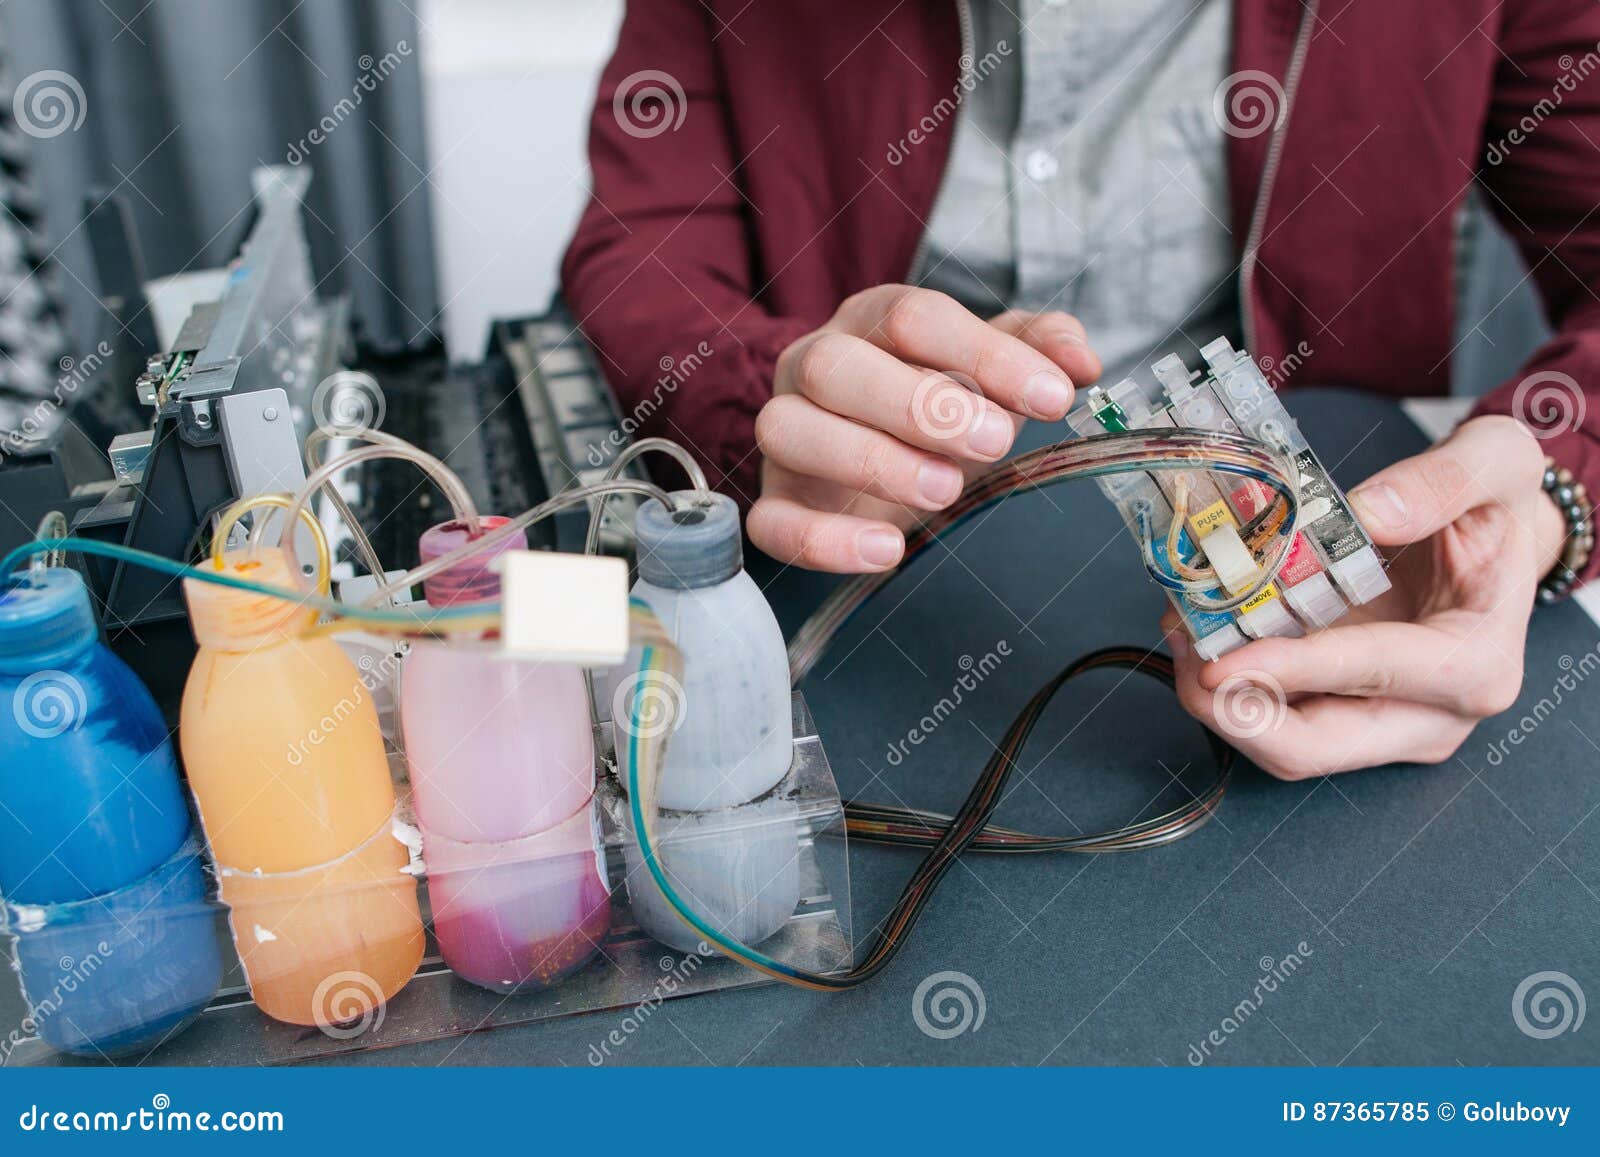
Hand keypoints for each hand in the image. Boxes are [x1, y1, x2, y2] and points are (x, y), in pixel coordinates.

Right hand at [748, 286, 1100, 571]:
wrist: (867, 461)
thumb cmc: (931, 404)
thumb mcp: (986, 371)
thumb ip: (1032, 352)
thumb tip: (1079, 360)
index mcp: (869, 323)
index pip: (912, 317)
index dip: (985, 354)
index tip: (1052, 396)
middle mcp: (812, 368)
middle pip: (836, 365)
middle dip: (920, 403)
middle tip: (996, 440)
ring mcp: (786, 435)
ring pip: (791, 431)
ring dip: (871, 460)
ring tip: (946, 490)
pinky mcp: (775, 502)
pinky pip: (771, 520)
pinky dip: (824, 541)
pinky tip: (887, 550)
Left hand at [1164, 415, 1564, 778]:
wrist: (1489, 536)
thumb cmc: (1496, 506)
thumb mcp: (1495, 464)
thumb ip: (1442, 481)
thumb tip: (1369, 513)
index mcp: (1476, 663)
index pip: (1374, 676)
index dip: (1292, 671)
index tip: (1221, 662)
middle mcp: (1432, 713)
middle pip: (1315, 747)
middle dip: (1235, 713)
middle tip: (1183, 656)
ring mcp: (1383, 721)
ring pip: (1282, 743)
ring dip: (1218, 700)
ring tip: (1182, 630)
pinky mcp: (1342, 708)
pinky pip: (1275, 714)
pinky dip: (1228, 684)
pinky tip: (1198, 631)